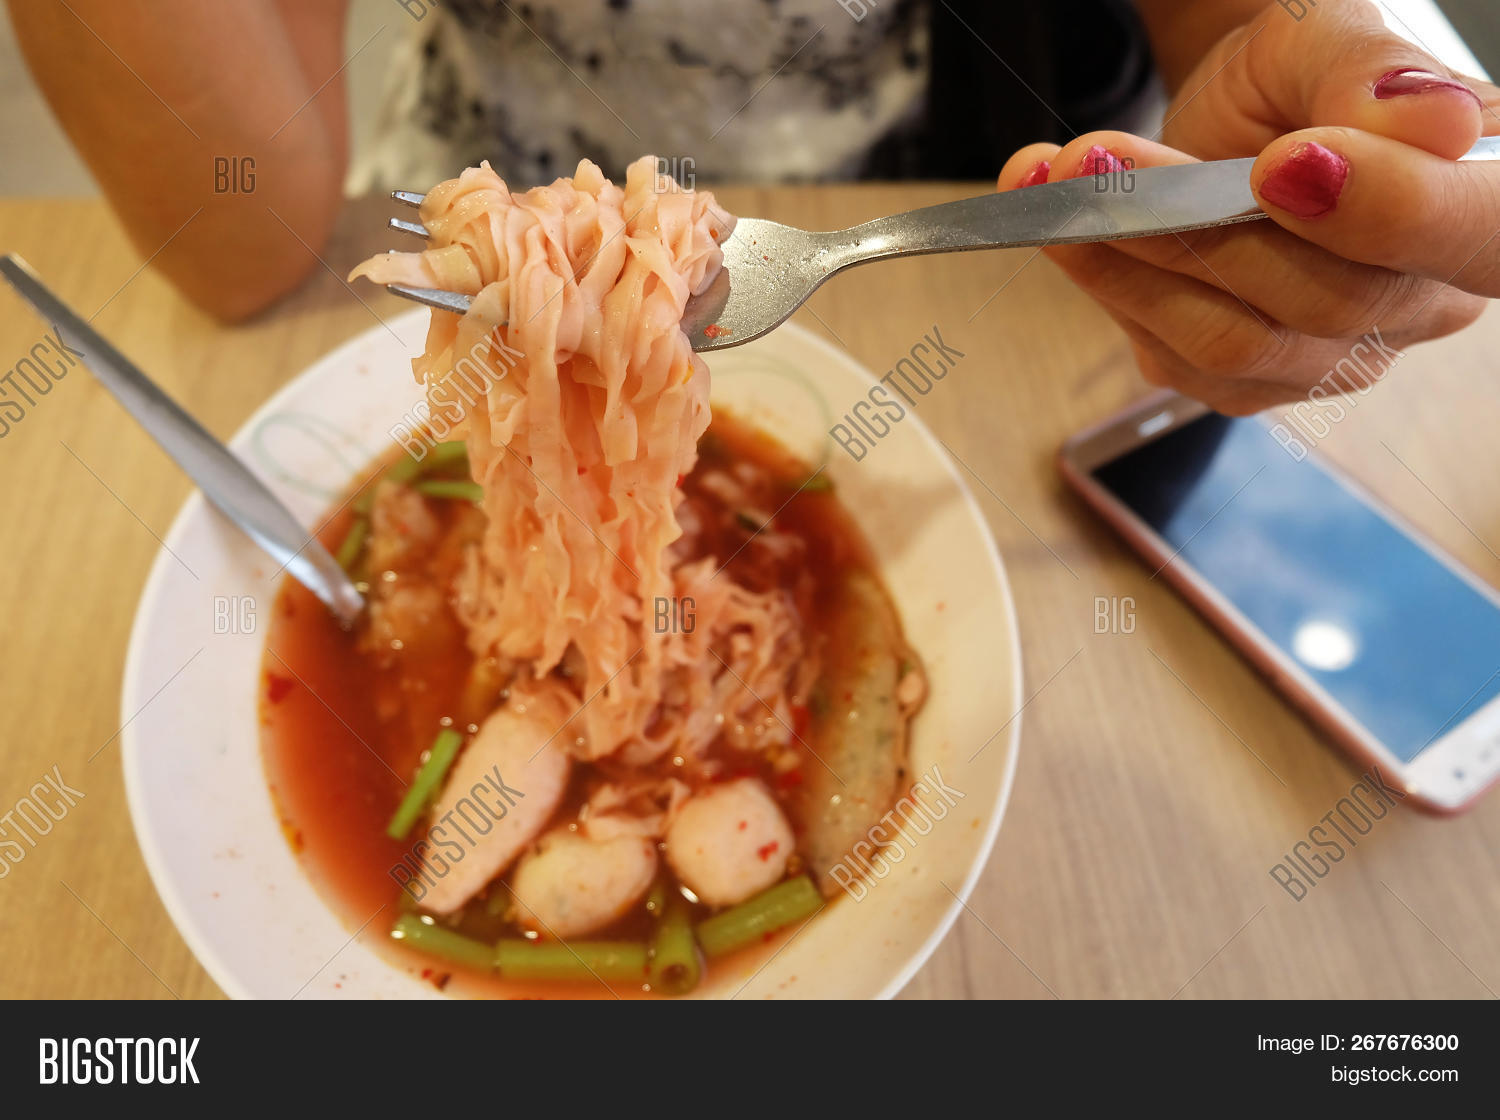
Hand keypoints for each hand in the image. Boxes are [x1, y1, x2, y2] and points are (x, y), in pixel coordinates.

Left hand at [996, 0, 1499, 413]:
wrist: (1239, 119)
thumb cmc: (1299, 79)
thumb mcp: (1327, 39)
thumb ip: (1372, 74)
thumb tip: (1433, 121)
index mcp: (1482, 209)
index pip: (1472, 237)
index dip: (1385, 212)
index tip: (1283, 165)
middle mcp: (1422, 302)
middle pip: (1324, 299)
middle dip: (1193, 226)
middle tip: (1093, 160)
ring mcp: (1336, 356)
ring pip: (1233, 342)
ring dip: (1126, 263)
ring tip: (1054, 186)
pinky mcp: (1253, 380)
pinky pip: (1180, 361)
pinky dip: (1110, 291)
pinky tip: (1067, 234)